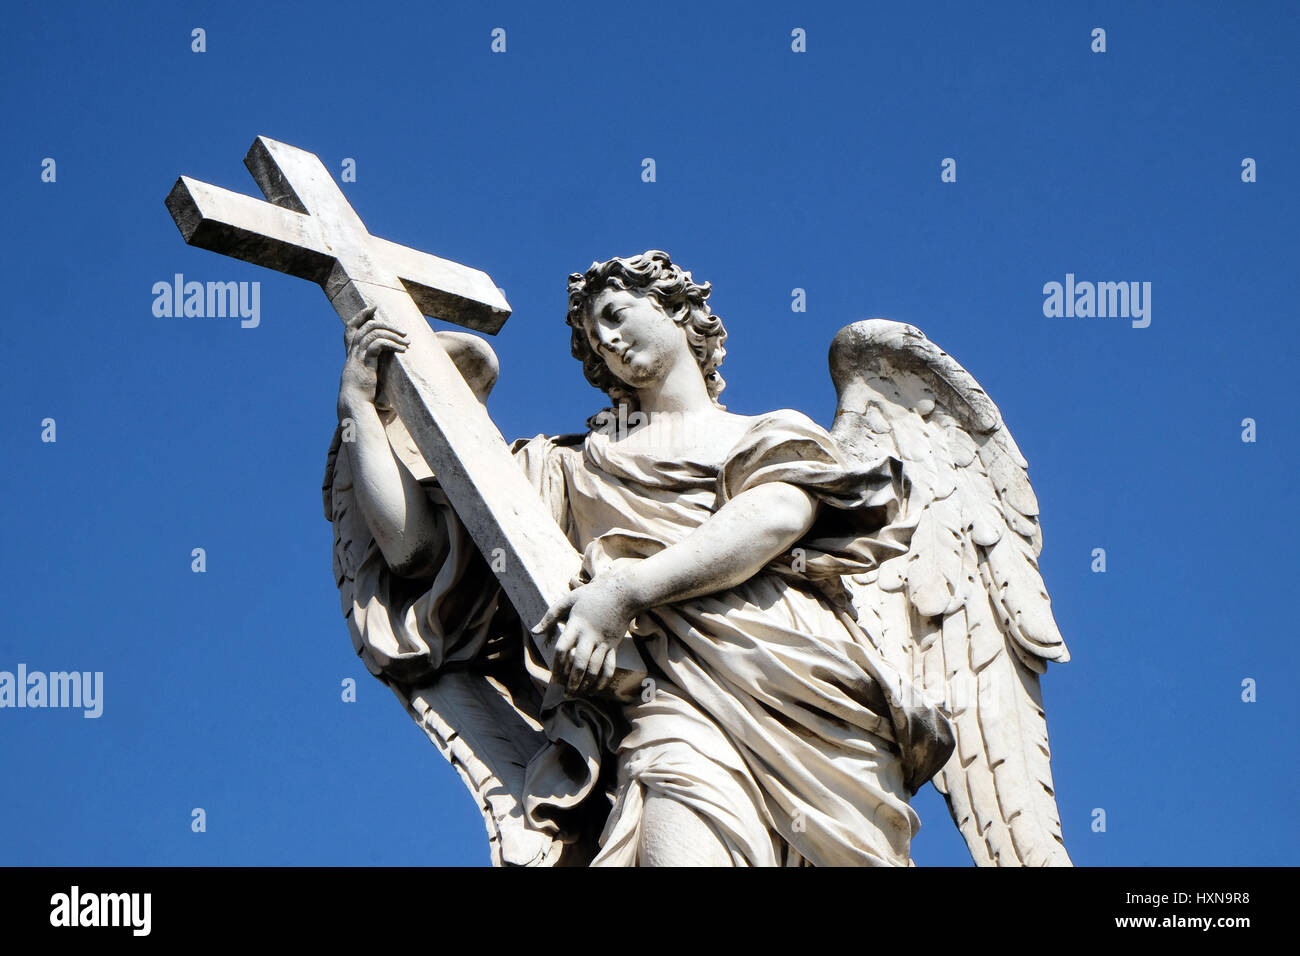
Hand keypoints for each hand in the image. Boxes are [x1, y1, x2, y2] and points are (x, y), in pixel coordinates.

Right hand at [338, 305, 408, 416]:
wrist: (355, 404)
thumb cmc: (362, 394)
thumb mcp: (366, 377)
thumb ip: (372, 366)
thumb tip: (386, 363)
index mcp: (352, 354)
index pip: (350, 328)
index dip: (360, 315)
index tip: (372, 308)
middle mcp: (353, 352)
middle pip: (365, 326)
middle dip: (382, 321)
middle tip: (401, 329)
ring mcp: (358, 356)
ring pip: (373, 332)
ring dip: (392, 333)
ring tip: (406, 340)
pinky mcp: (365, 362)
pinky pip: (378, 344)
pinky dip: (391, 343)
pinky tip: (402, 349)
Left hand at [532, 577, 637, 695]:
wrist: (623, 594)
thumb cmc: (592, 595)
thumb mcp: (569, 600)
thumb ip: (550, 616)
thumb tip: (535, 632)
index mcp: (577, 625)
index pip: (563, 648)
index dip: (557, 664)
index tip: (554, 675)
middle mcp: (590, 636)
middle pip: (579, 663)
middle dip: (572, 681)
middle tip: (566, 693)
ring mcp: (604, 642)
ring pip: (595, 668)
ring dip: (586, 683)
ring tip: (578, 693)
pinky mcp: (614, 646)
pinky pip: (610, 666)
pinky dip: (603, 680)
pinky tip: (596, 689)